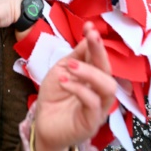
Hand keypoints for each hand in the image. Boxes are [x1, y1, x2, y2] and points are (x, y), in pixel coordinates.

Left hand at [33, 22, 116, 150]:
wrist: (43, 124)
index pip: (99, 57)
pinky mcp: (92, 122)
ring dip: (89, 72)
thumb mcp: (61, 70)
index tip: (89, 26)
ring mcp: (98, 107)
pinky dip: (79, 89)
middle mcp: (100, 92)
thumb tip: (88, 37)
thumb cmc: (54, 98)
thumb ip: (75, 56)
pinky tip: (64, 81)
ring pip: (107, 86)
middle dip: (99, 51)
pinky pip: (93, 103)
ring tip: (70, 66)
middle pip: (108, 70)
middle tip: (90, 37)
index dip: (96, 42)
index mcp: (94, 78)